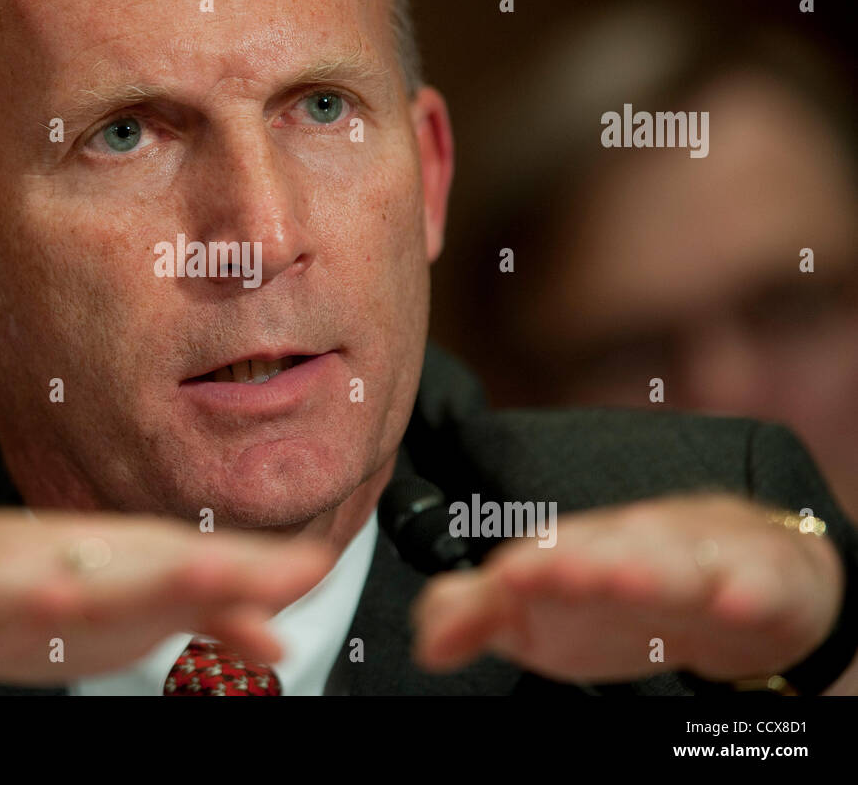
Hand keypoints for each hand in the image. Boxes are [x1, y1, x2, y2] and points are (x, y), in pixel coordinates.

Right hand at [0, 509, 334, 693]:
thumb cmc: (14, 596)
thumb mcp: (118, 612)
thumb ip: (194, 617)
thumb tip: (278, 637)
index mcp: (118, 572)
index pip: (196, 567)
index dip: (257, 567)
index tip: (317, 565)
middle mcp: (77, 567)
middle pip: (156, 568)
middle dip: (224, 569)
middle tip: (296, 569)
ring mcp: (15, 583)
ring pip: (87, 583)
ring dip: (147, 576)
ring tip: (210, 573)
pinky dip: (26, 594)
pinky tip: (60, 591)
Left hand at [410, 494, 843, 684]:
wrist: (733, 572)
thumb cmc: (615, 596)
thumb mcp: (539, 612)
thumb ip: (475, 617)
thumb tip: (427, 644)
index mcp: (574, 553)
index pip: (544, 555)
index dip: (527, 567)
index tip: (504, 577)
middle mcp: (633, 546)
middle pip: (605, 548)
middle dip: (576, 558)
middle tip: (552, 571)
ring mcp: (699, 562)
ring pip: (675, 560)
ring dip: (648, 567)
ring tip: (625, 579)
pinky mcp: (763, 581)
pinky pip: (760, 584)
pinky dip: (748, 590)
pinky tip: (733, 600)